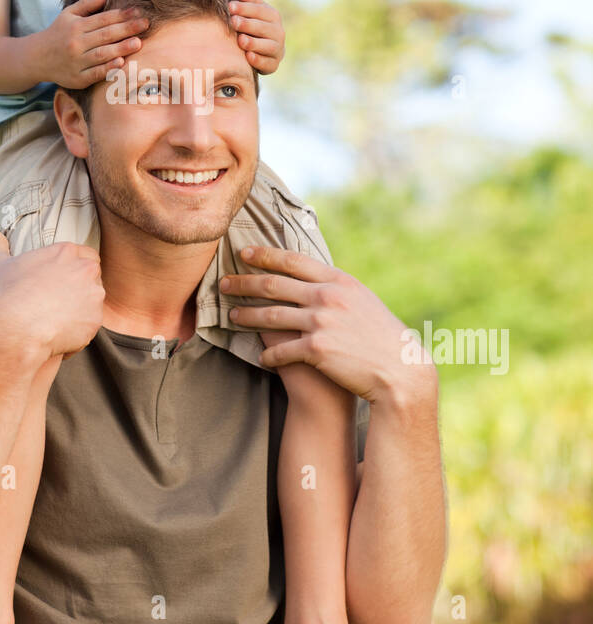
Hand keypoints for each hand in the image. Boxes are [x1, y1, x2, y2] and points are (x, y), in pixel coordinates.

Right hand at [0, 232, 104, 361]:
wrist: (14, 330)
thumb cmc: (7, 296)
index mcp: (66, 253)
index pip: (86, 254)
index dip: (77, 267)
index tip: (64, 279)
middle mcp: (85, 270)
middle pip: (93, 275)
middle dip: (81, 286)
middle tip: (61, 299)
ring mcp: (93, 295)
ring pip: (94, 300)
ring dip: (82, 307)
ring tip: (58, 318)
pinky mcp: (95, 320)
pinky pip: (91, 324)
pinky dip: (79, 329)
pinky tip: (59, 333)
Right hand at [42, 0, 148, 87]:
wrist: (36, 58)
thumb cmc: (57, 33)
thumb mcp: (67, 14)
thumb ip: (86, 4)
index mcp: (76, 26)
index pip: (103, 19)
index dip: (122, 15)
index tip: (138, 12)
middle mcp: (76, 43)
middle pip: (106, 35)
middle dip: (127, 29)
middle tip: (145, 24)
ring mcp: (76, 61)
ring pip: (102, 54)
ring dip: (121, 48)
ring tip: (138, 43)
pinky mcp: (77, 78)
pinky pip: (95, 73)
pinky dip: (107, 68)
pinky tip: (121, 63)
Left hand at [219, 246, 435, 403]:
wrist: (400, 370)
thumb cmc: (382, 336)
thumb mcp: (363, 301)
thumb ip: (336, 289)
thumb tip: (314, 279)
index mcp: (338, 281)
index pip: (293, 261)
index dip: (265, 255)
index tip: (244, 253)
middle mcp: (327, 297)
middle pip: (273, 285)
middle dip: (244, 283)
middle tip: (224, 283)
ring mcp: (321, 322)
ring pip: (270, 316)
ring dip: (246, 316)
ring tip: (231, 317)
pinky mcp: (316, 349)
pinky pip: (281, 350)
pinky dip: (269, 355)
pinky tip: (261, 357)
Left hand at [227, 0, 284, 73]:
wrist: (263, 49)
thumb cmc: (253, 25)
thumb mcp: (252, 11)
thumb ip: (248, 1)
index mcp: (273, 16)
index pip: (260, 10)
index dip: (245, 8)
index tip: (230, 6)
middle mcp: (278, 32)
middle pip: (263, 28)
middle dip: (248, 24)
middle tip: (233, 21)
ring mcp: (277, 49)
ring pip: (268, 46)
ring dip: (254, 43)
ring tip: (240, 40)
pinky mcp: (273, 65)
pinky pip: (267, 63)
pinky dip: (258, 60)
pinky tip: (248, 57)